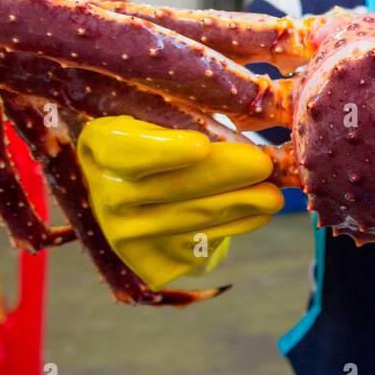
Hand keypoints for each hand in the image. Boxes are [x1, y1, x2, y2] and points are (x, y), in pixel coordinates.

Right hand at [77, 116, 282, 288]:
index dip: (162, 152)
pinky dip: (236, 226)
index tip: (200, 146)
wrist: (144, 192)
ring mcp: (125, 233)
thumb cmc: (162, 136)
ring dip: (238, 206)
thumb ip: (187, 114)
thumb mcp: (161, 114)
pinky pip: (201, 244)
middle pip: (169, 188)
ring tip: (273, 195)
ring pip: (192, 219)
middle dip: (223, 176)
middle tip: (262, 166)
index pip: (124, 150)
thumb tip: (238, 120)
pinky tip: (259, 213)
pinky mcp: (152, 260)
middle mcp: (104, 193)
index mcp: (100, 144)